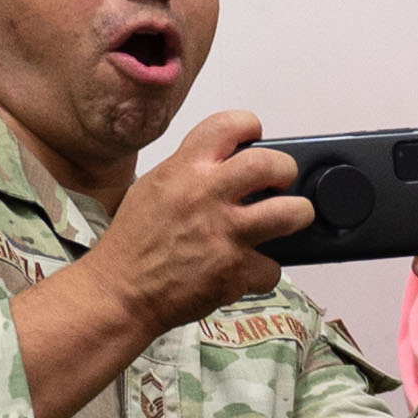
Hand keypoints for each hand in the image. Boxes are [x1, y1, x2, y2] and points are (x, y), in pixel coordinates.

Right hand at [91, 110, 300, 339]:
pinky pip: (271, 268)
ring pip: (290, 213)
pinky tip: (245, 271)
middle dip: (285, 170)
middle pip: (270, 164)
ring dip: (297, 215)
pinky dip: (261, 272)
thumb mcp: (153, 188)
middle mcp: (206, 196)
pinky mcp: (233, 271)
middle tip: (281, 182)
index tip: (256, 137)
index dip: (249, 126)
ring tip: (288, 219)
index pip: (227, 125)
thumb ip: (190, 172)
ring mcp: (223, 234)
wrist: (120, 292)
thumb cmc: (134, 243)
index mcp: (183, 170)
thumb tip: (226, 163)